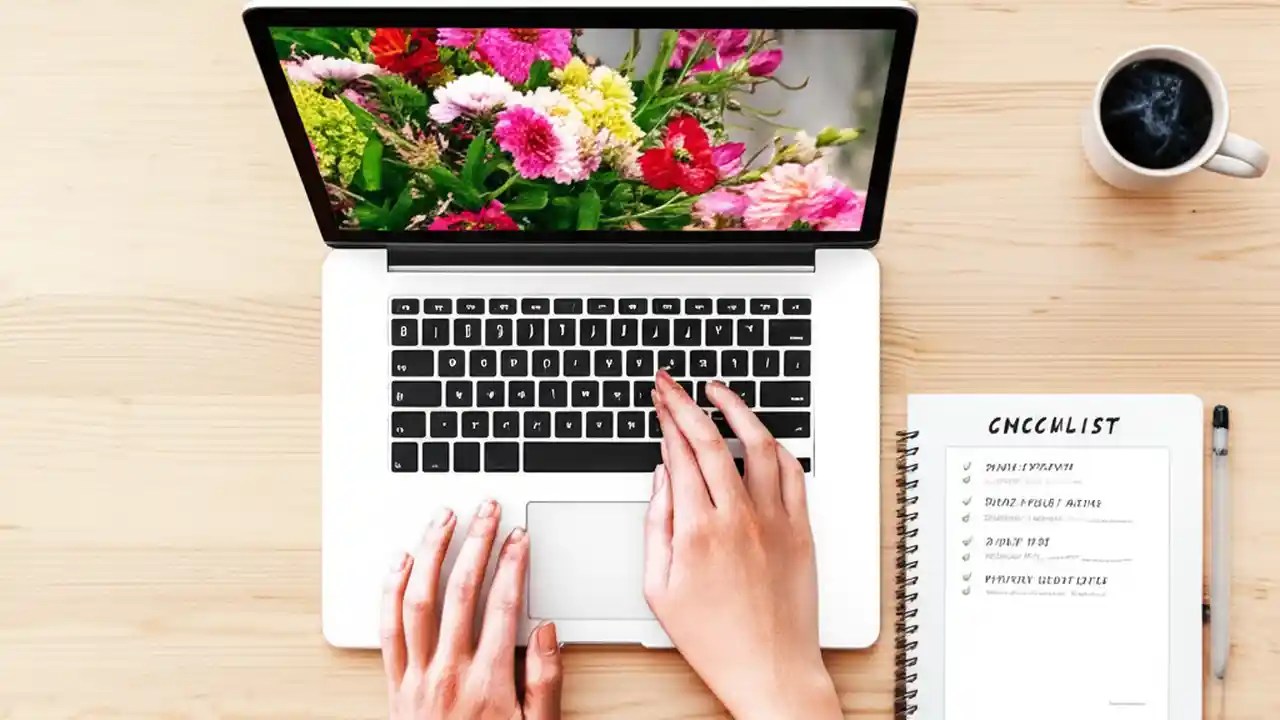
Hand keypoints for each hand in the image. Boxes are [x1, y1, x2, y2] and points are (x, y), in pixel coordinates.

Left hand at [382, 501, 562, 719]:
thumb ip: (545, 680)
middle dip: (476, 542)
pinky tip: (400, 562)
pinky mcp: (394, 685)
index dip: (514, 564)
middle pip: (461, 591)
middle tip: (486, 509)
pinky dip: (391, 590)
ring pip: (419, 600)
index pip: (503, 605)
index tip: (520, 537)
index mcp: (488, 683)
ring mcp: (416, 678)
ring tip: (442, 519)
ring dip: (431, 553)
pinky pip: (388, 629)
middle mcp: (448, 674)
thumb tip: (545, 630)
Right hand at [644, 371, 840, 719]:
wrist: (770, 669)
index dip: (666, 418)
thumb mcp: (659, 588)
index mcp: (696, 531)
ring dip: (737, 410)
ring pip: (758, 445)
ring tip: (719, 391)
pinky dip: (774, 446)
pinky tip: (761, 436)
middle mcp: (738, 518)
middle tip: (673, 384)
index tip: (659, 400)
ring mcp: (774, 520)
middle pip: (711, 439)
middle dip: (687, 403)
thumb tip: (661, 479)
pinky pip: (792, 473)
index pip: (679, 454)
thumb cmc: (713, 639)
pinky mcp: (801, 529)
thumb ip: (656, 526)